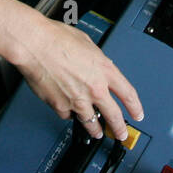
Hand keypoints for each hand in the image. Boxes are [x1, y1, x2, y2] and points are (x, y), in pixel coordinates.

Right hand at [13, 16, 143, 140]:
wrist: (35, 45)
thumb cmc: (56, 38)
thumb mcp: (86, 43)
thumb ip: (95, 59)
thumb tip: (96, 65)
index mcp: (105, 70)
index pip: (128, 93)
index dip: (135, 106)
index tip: (137, 113)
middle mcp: (95, 88)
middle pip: (114, 115)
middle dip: (119, 128)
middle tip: (121, 134)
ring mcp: (78, 100)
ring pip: (91, 122)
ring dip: (95, 129)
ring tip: (97, 133)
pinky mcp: (60, 106)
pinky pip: (68, 115)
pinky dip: (69, 114)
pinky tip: (70, 112)